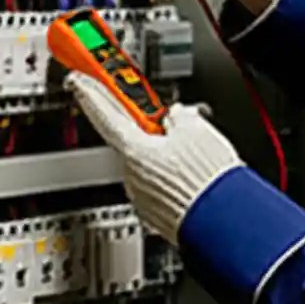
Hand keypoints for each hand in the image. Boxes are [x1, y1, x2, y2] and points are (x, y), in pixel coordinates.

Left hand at [65, 73, 243, 245]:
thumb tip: (177, 117)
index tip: (79, 82)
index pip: (104, 115)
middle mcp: (132, 177)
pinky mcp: (159, 218)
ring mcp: (144, 200)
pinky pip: (162, 191)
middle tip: (172, 124)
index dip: (91, 94)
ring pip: (150, 170)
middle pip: (133, 144)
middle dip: (151, 133)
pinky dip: (175, 183)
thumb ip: (179, 117)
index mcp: (134, 150)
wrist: (225, 220)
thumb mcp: (197, 129)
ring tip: (196, 160)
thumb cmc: (209, 179)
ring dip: (167, 161)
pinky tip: (196, 181)